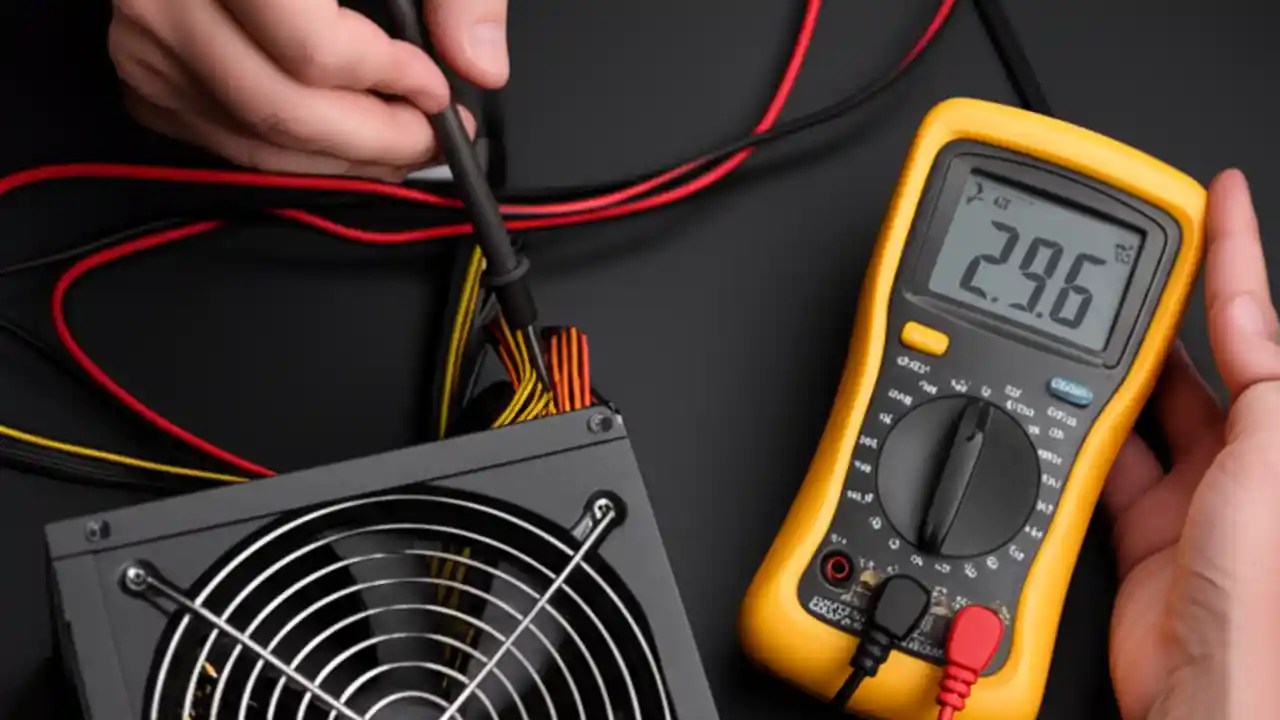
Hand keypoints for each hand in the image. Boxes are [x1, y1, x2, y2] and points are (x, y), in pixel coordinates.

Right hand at [107, 0, 508, 179]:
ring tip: (396, 145)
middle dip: (376, 142)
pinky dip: (286, 152)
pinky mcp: (139, 64)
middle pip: (283, 110)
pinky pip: (218, 136)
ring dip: (338, 160)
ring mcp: (143, 33)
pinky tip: (335, 138)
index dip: (392, 84)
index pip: (315, 52)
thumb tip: (479, 58)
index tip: (438, 91)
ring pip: (249, 140)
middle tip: (430, 138)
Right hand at [1105, 169, 1278, 718]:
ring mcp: (1188, 494)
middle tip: (1129, 265)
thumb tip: (1242, 306)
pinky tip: (1059, 408)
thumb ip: (1261, 381)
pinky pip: (1100, 461)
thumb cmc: (1264, 585)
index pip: (1257, 326)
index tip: (1215, 198)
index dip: (1237, 257)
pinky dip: (1077, 435)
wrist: (1210, 682)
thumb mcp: (1275, 457)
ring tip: (1080, 324)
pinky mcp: (1135, 527)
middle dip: (1163, 316)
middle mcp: (1242, 461)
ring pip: (1138, 409)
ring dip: (1109, 373)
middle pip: (1196, 365)